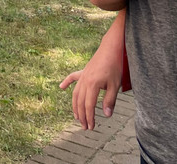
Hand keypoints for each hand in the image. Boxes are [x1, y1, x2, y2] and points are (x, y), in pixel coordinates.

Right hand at [59, 13, 125, 129]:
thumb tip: (106, 115)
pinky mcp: (84, 71)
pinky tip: (61, 87)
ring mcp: (83, 75)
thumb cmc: (114, 66)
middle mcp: (84, 80)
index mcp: (92, 85)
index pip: (88, 106)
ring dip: (75, 105)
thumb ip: (110, 100)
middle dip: (82, 115)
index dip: (89, 117)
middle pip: (80, 101)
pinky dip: (66, 82)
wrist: (111, 48)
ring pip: (75, 93)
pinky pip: (73, 77)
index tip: (91, 127)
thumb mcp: (115, 85)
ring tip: (77, 117)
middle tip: (85, 127)